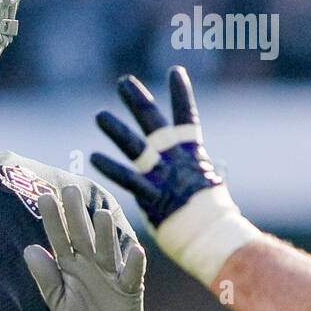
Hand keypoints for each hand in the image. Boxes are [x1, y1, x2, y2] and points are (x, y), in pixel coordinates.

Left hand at [23, 184, 148, 310]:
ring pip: (106, 250)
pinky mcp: (129, 288)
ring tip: (102, 215)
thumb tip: (29, 249)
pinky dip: (134, 264)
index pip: (59, 238)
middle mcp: (90, 262)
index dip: (53, 220)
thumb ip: (45, 276)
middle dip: (76, 214)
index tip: (44, 197)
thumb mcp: (57, 299)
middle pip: (82, 235)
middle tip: (70, 189)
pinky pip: (131, 274)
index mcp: (70, 263)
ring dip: (105, 234)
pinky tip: (135, 251)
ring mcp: (110, 273)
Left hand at [90, 66, 259, 286]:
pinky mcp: (153, 198)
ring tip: (99, 115)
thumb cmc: (211, 216)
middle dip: (139, 101)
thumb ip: (189, 168)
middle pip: (156, 123)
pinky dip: (112, 168)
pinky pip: (129, 180)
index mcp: (192, 154)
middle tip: (123, 82)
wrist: (216, 239)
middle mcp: (177, 160)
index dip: (181, 94)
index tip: (176, 71)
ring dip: (117, 130)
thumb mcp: (203, 183)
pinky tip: (94, 156)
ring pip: (137, 147)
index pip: (187, 116)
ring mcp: (165, 177)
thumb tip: (189, 160)